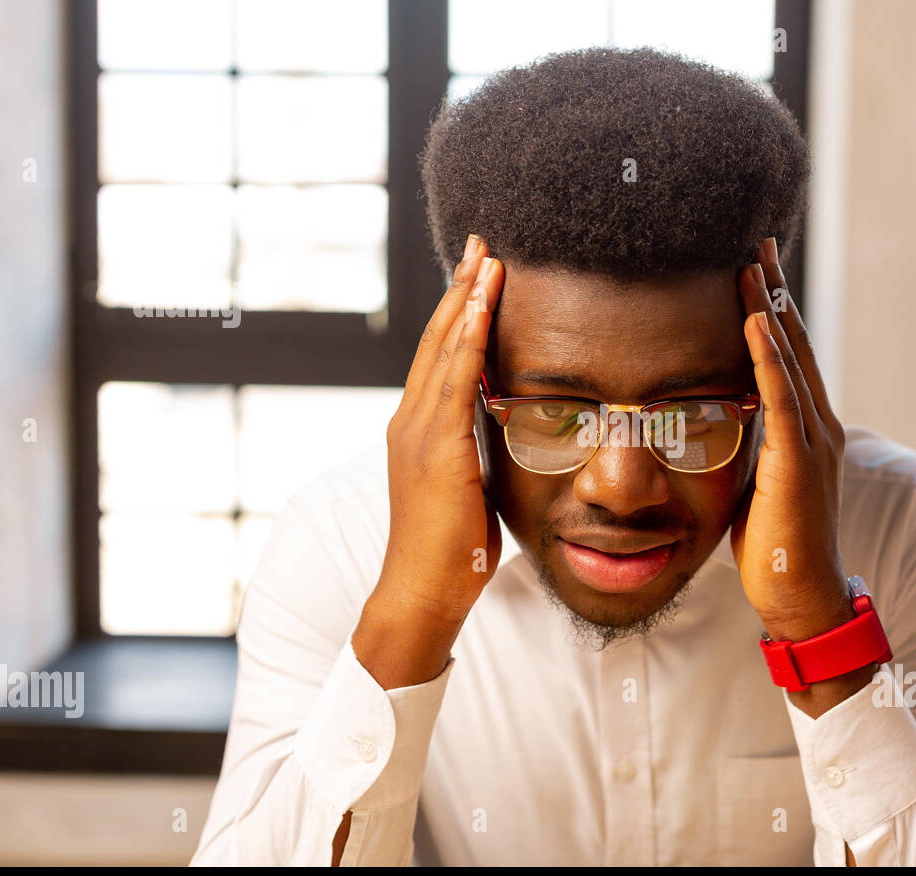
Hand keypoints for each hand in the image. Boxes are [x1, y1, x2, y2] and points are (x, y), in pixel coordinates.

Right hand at [353, 234, 504, 688]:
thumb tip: (503, 431)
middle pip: (438, 340)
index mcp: (419, 430)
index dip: (460, 314)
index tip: (478, 276)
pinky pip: (453, 381)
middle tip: (480, 244)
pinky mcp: (435, 448)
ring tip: (486, 258)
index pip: (441, 358)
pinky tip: (481, 307)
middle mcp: (411, 421)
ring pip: (443, 350)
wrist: (423, 591)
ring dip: (466, 301)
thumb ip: (477, 452)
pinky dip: (467, 339)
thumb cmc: (451, 550)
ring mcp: (418, 432)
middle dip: (460, 290)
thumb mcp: (468, 487)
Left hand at [730, 237, 854, 645]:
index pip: (788, 355)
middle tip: (753, 239)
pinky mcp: (800, 462)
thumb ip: (753, 443)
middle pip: (795, 343)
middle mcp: (819, 425)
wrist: (801, 594)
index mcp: (808, 428)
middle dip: (774, 291)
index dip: (770, 309)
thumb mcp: (760, 479)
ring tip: (750, 262)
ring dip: (769, 309)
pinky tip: (755, 322)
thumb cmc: (775, 544)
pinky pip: (784, 400)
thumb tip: (725, 415)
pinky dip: (770, 358)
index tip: (751, 265)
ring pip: (790, 360)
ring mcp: (815, 441)